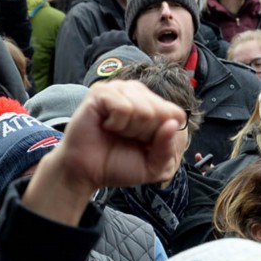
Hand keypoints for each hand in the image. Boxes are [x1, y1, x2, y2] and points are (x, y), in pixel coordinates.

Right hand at [24, 80, 188, 223]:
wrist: (85, 172)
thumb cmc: (116, 164)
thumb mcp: (151, 165)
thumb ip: (167, 149)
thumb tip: (173, 124)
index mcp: (152, 104)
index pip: (175, 113)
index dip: (162, 134)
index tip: (144, 143)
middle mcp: (136, 92)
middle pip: (161, 112)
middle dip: (145, 133)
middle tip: (126, 138)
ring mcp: (118, 89)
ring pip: (143, 108)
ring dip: (130, 128)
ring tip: (115, 131)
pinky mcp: (100, 92)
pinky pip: (123, 107)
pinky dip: (117, 123)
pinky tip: (106, 125)